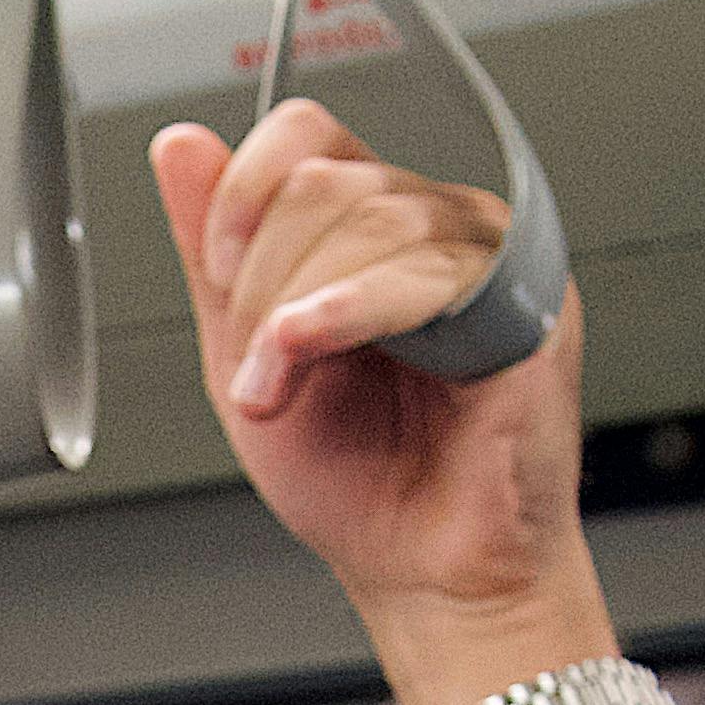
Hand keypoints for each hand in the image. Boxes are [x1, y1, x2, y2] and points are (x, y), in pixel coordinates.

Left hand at [148, 102, 596, 700]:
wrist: (425, 571)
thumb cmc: (356, 480)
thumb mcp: (245, 354)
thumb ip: (214, 252)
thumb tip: (178, 143)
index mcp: (373, 228)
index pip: (307, 133)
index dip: (246, 188)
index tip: (218, 270)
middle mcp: (435, 226)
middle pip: (323, 176)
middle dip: (260, 277)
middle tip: (259, 366)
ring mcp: (485, 257)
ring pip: (365, 215)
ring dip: (290, 314)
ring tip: (278, 393)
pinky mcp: (526, 299)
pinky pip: (422, 268)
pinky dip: (343, 311)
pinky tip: (307, 355)